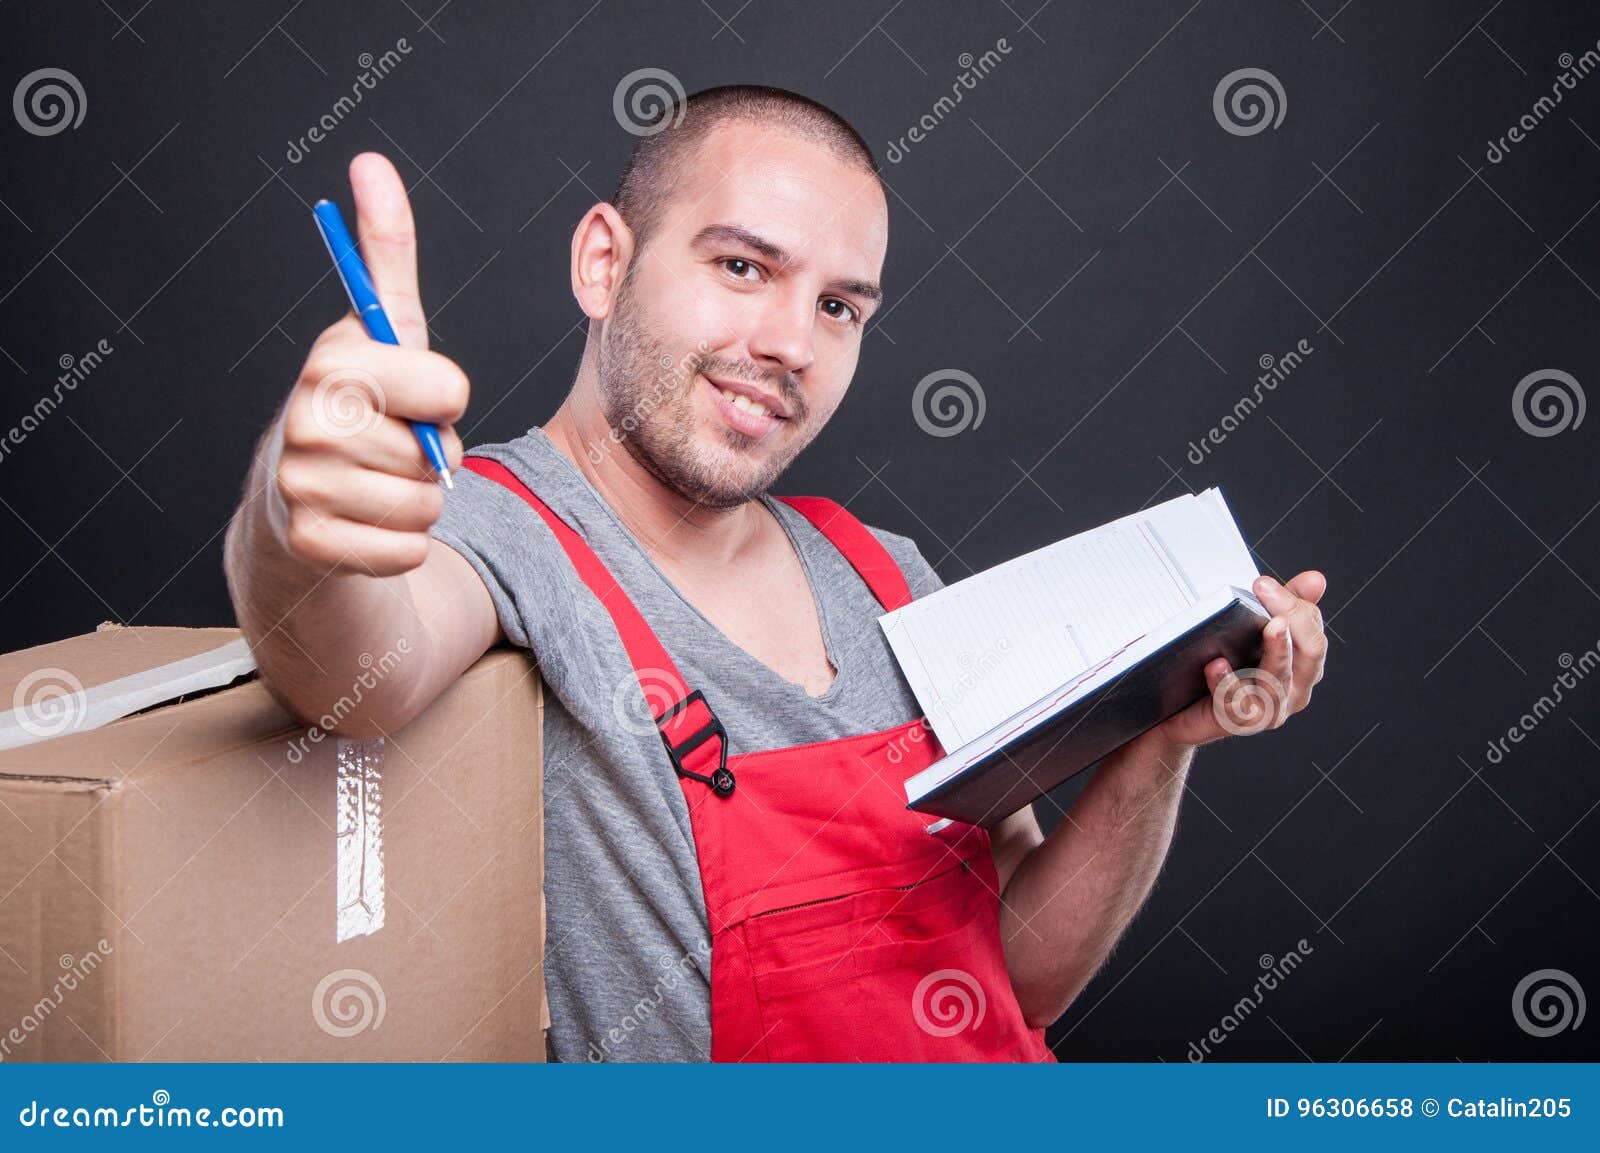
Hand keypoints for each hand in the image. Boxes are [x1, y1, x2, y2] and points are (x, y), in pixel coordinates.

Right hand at [268, 153, 467, 576]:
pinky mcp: (309, 544)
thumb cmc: (361, 406)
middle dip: (432, 457)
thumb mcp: (381, 331)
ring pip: (426, 505)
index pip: (450, 388)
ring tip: (379, 484)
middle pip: (438, 454)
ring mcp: (301, 482)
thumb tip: (371, 164)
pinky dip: (402, 547)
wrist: (296, 503)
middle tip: (394, 446)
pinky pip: (407, 552)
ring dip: (419, 503)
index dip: (446, 399)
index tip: (415, 396)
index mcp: (334, 358)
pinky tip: (368, 524)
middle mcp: (308, 416)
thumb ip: (384, 253)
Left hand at [1153, 571, 1328, 749]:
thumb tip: (1316, 579)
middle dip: (1292, 617)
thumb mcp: (1252, 632)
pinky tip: (1216, 666)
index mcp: (1302, 666)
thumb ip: (1283, 606)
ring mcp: (1271, 710)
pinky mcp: (1240, 723)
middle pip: (1310, 652)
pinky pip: (1238, 703)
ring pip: (1281, 678)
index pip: (1313, 630)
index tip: (1265, 583)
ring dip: (1276, 651)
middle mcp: (1294, 690)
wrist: (1181, 713)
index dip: (1295, 603)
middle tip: (1265, 591)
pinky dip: (1228, 683)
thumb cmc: (1223, 669)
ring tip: (1269, 627)